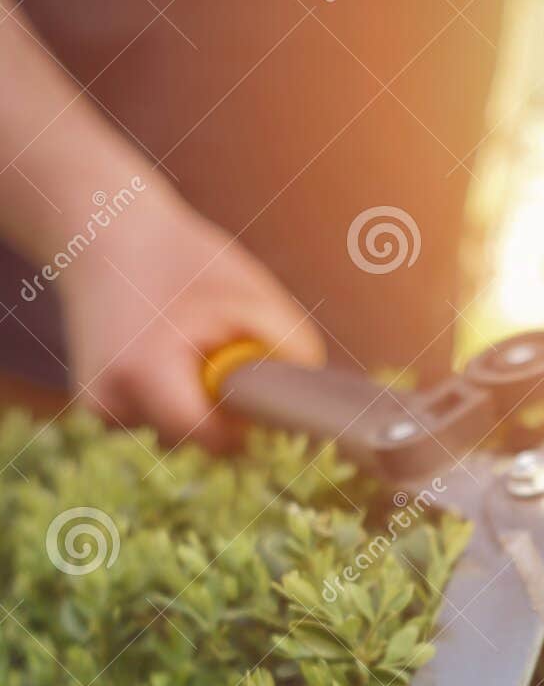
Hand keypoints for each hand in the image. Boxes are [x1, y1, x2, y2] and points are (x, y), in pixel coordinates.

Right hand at [60, 192, 324, 448]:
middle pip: (194, 449)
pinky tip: (164, 367)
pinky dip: (170, 407)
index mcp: (146, 373)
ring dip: (195, 413)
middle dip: (221, 420)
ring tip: (187, 358)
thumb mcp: (250, 296)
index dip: (246, 431)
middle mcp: (111, 402)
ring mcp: (98, 412)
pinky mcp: (96, 413)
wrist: (104, 236)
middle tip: (226, 371)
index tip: (261, 407)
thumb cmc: (183, 261)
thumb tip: (306, 408)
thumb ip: (288, 352)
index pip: (212, 443)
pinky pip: (152, 428)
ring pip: (173, 441)